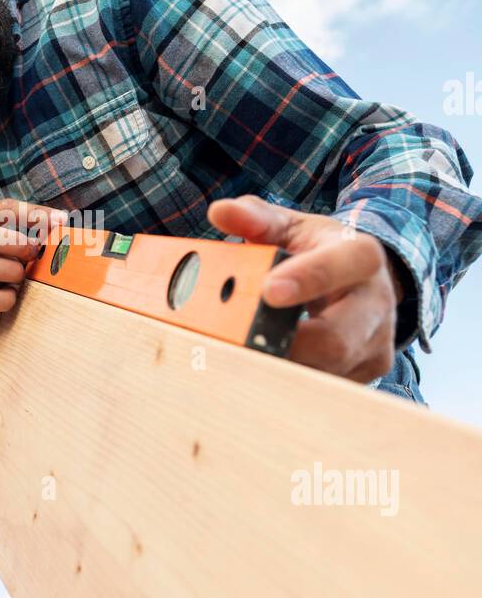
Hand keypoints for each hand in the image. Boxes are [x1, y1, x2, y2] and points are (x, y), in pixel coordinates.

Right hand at [0, 199, 68, 351]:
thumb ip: (14, 233)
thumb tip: (58, 224)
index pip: (1, 209)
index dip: (33, 212)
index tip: (60, 220)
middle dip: (18, 243)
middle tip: (35, 251)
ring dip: (12, 271)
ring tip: (20, 276)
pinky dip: (5, 298)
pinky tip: (11, 295)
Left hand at [206, 194, 401, 382]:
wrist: (363, 281)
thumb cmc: (319, 251)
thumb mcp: (291, 227)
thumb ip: (256, 218)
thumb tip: (220, 212)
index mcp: (361, 256)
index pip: (340, 266)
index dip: (306, 280)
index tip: (268, 291)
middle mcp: (377, 303)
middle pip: (338, 339)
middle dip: (288, 345)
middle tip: (241, 344)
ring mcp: (376, 343)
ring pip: (327, 371)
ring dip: (282, 367)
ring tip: (243, 356)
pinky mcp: (366, 372)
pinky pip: (324, 385)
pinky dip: (290, 380)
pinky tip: (262, 368)